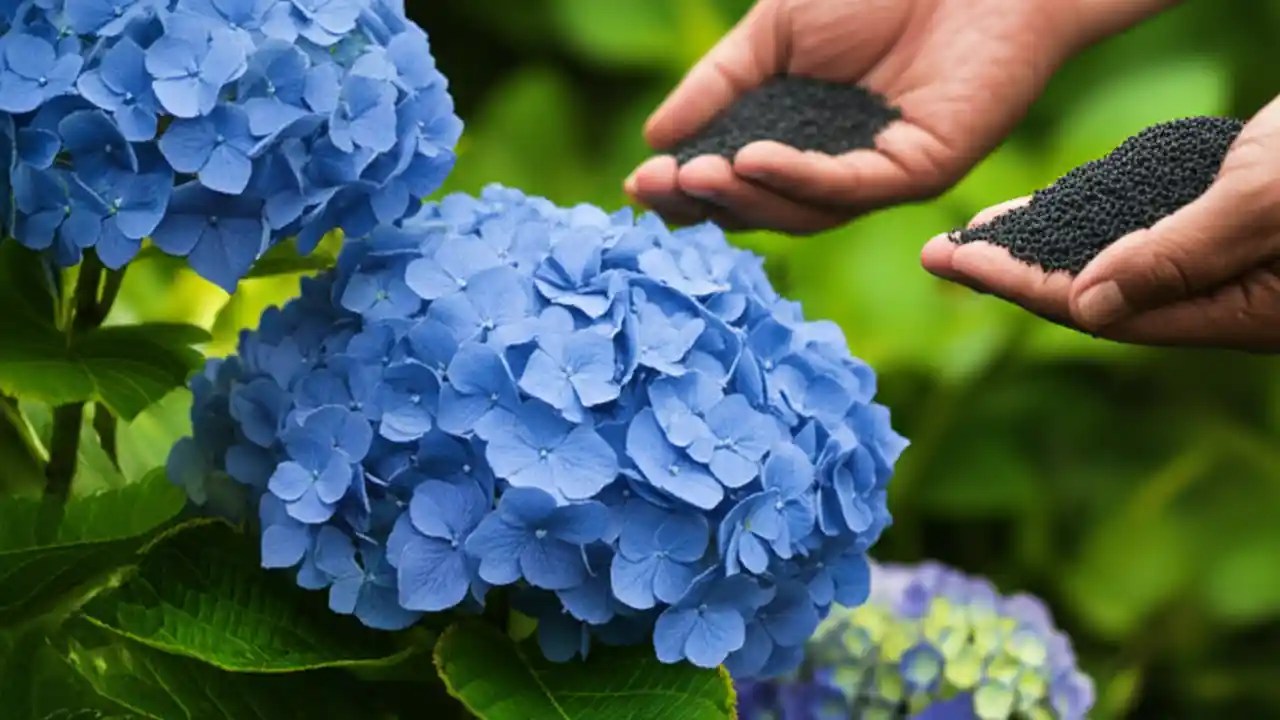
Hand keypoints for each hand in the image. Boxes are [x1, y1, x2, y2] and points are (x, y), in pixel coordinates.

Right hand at [625, 0, 1157, 233]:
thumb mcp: (775, 31)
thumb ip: (720, 82)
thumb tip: (656, 136)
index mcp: (797, 133)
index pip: (733, 177)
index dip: (685, 185)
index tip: (639, 182)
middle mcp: (835, 165)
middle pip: (761, 206)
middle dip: (704, 201)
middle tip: (654, 188)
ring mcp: (877, 174)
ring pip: (800, 210)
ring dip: (743, 196)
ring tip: (694, 175)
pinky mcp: (919, 170)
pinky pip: (849, 187)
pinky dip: (797, 177)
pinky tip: (753, 160)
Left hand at [922, 96, 1279, 352]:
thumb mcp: (1267, 200)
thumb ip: (1180, 255)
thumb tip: (1085, 306)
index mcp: (1232, 311)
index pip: (1099, 309)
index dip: (1017, 284)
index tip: (952, 262)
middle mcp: (1224, 296)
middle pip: (1095, 292)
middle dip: (1011, 272)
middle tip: (937, 253)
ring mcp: (1229, 263)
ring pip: (1115, 262)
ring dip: (1043, 245)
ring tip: (978, 231)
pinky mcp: (1233, 221)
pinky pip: (1143, 229)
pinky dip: (1091, 218)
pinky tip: (1056, 205)